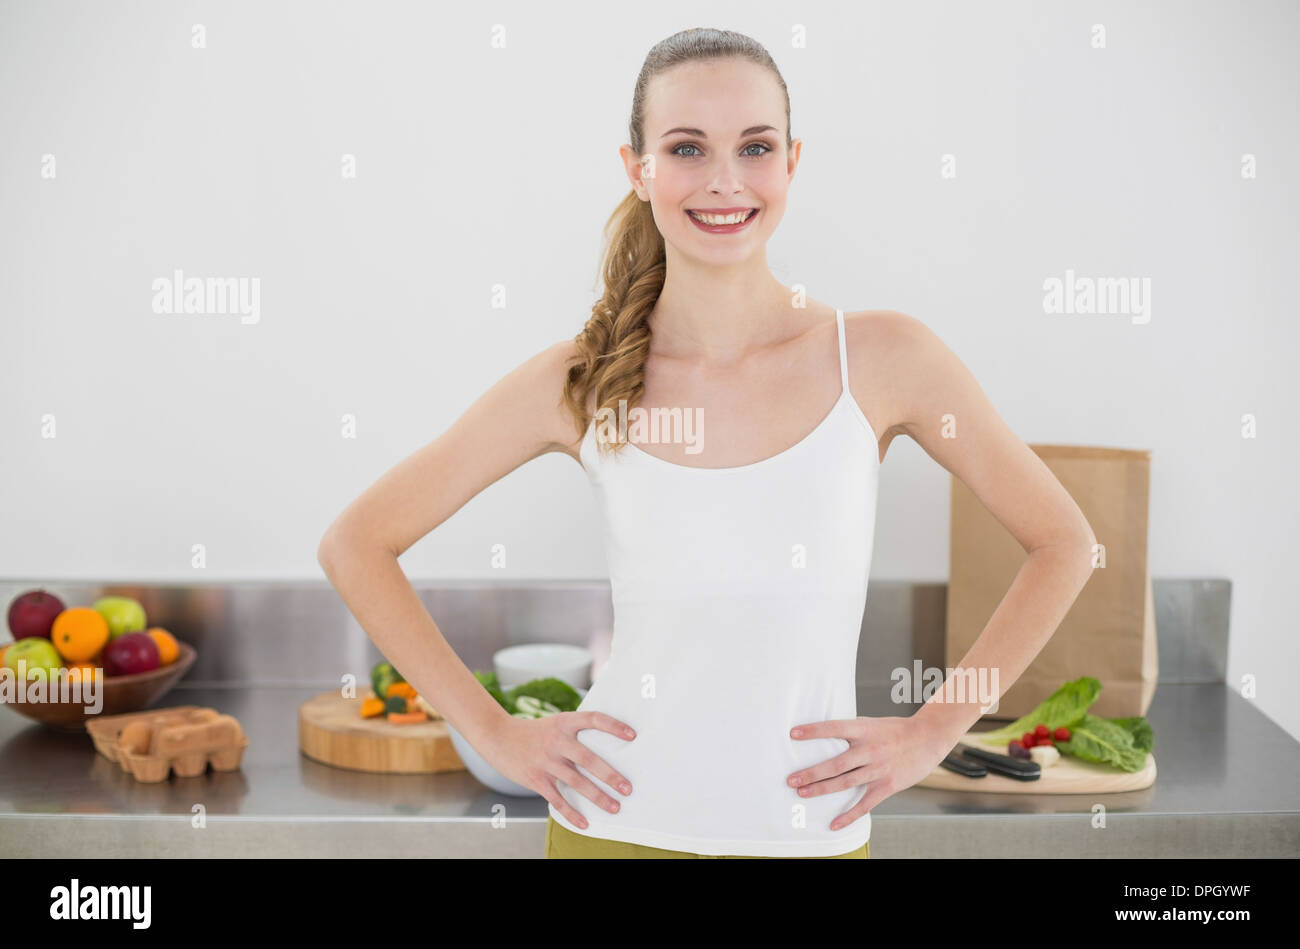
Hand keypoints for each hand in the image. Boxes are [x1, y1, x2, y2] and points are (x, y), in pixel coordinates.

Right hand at [482, 712, 636, 829]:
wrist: (497, 736)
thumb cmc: (533, 732)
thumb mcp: (555, 724)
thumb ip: (576, 734)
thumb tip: (607, 748)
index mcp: (564, 722)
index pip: (593, 719)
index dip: (613, 726)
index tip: (632, 735)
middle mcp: (556, 741)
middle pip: (588, 759)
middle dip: (610, 775)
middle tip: (627, 788)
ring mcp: (545, 761)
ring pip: (576, 782)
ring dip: (597, 797)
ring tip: (615, 807)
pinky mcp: (536, 779)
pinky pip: (557, 799)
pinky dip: (571, 813)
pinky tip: (585, 823)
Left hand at [786, 714, 953, 829]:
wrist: (929, 738)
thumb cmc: (896, 730)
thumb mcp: (872, 724)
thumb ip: (852, 731)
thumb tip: (827, 735)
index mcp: (864, 730)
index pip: (834, 728)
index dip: (814, 731)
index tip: (793, 734)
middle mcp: (870, 750)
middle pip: (836, 764)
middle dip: (811, 772)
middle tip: (790, 779)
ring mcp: (878, 769)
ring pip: (845, 783)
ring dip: (821, 789)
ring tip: (802, 793)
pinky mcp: (887, 786)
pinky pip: (865, 804)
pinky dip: (848, 815)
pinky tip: (834, 824)